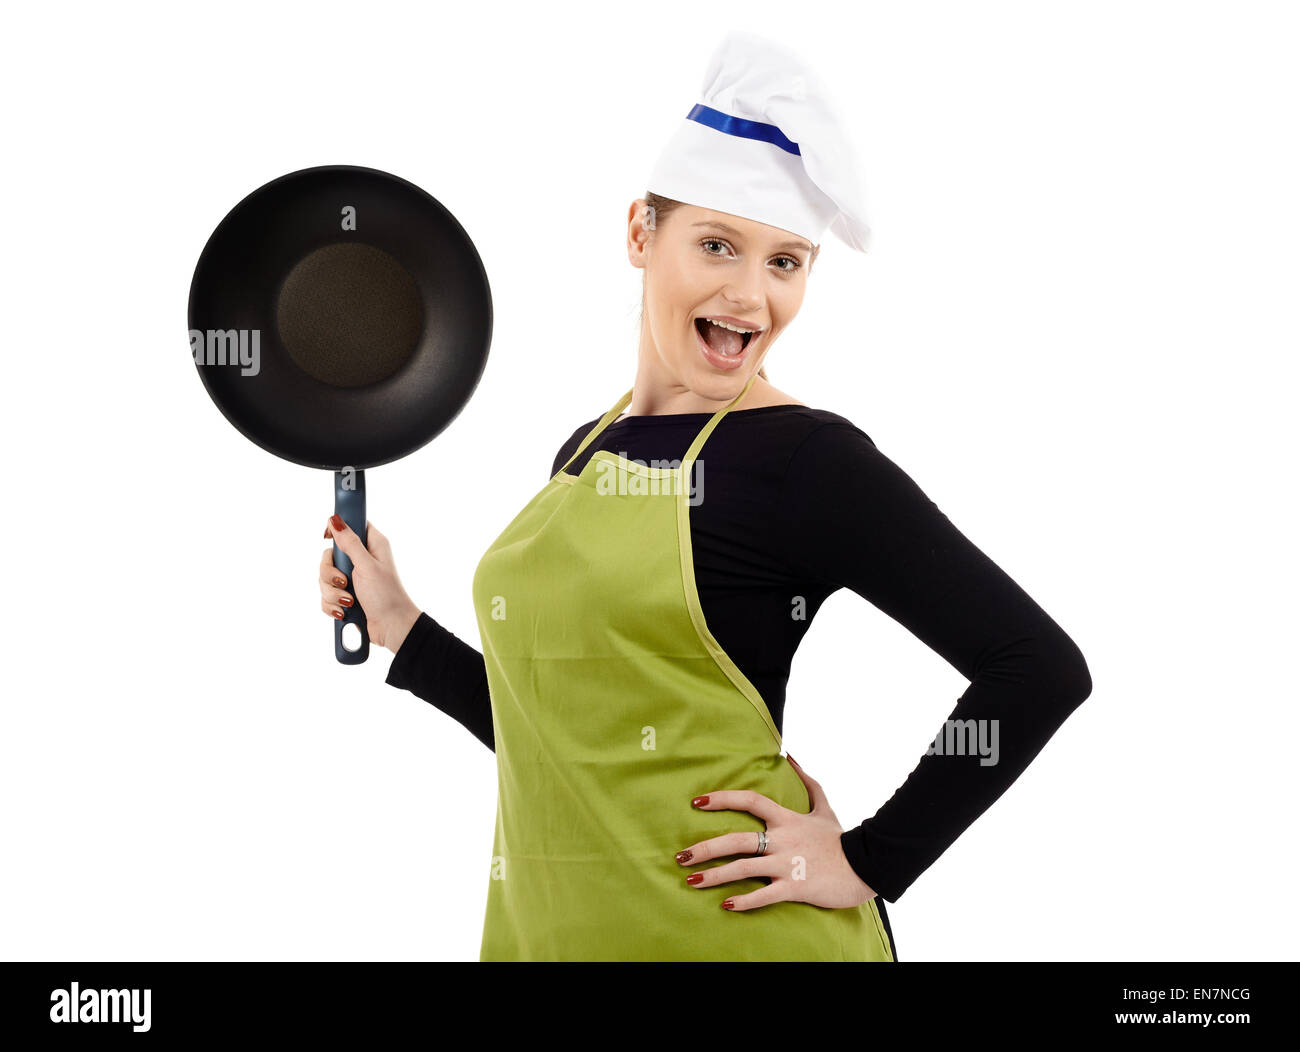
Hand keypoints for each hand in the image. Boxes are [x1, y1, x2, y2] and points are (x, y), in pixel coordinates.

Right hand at [319, 515, 420, 653]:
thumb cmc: (386, 596)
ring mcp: (352, 578)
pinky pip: (326, 596)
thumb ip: (350, 543)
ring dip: (333, 593)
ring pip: (324, 578)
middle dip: (330, 574)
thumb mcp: (367, 566)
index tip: (327, 537)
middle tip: (344, 581)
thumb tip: (336, 520)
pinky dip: (332, 605)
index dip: (336, 529)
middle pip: (329, 555)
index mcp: (372, 545)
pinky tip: (345, 611)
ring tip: (349, 602)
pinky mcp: (345, 595)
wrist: (391, 628)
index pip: (350, 525)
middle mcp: (361, 559)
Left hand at [675, 754, 877, 910]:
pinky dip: (744, 901)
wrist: (867, 865)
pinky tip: (724, 905)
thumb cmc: (841, 838)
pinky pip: (764, 895)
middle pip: (736, 840)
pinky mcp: (796, 887)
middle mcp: (782, 840)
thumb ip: (807, 781)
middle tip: (680, 855)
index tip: (697, 802)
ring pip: (743, 869)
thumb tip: (790, 755)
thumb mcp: (824, 806)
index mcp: (786, 819)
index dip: (722, 799)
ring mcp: (788, 864)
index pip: (749, 800)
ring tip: (691, 881)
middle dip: (705, 848)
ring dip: (715, 876)